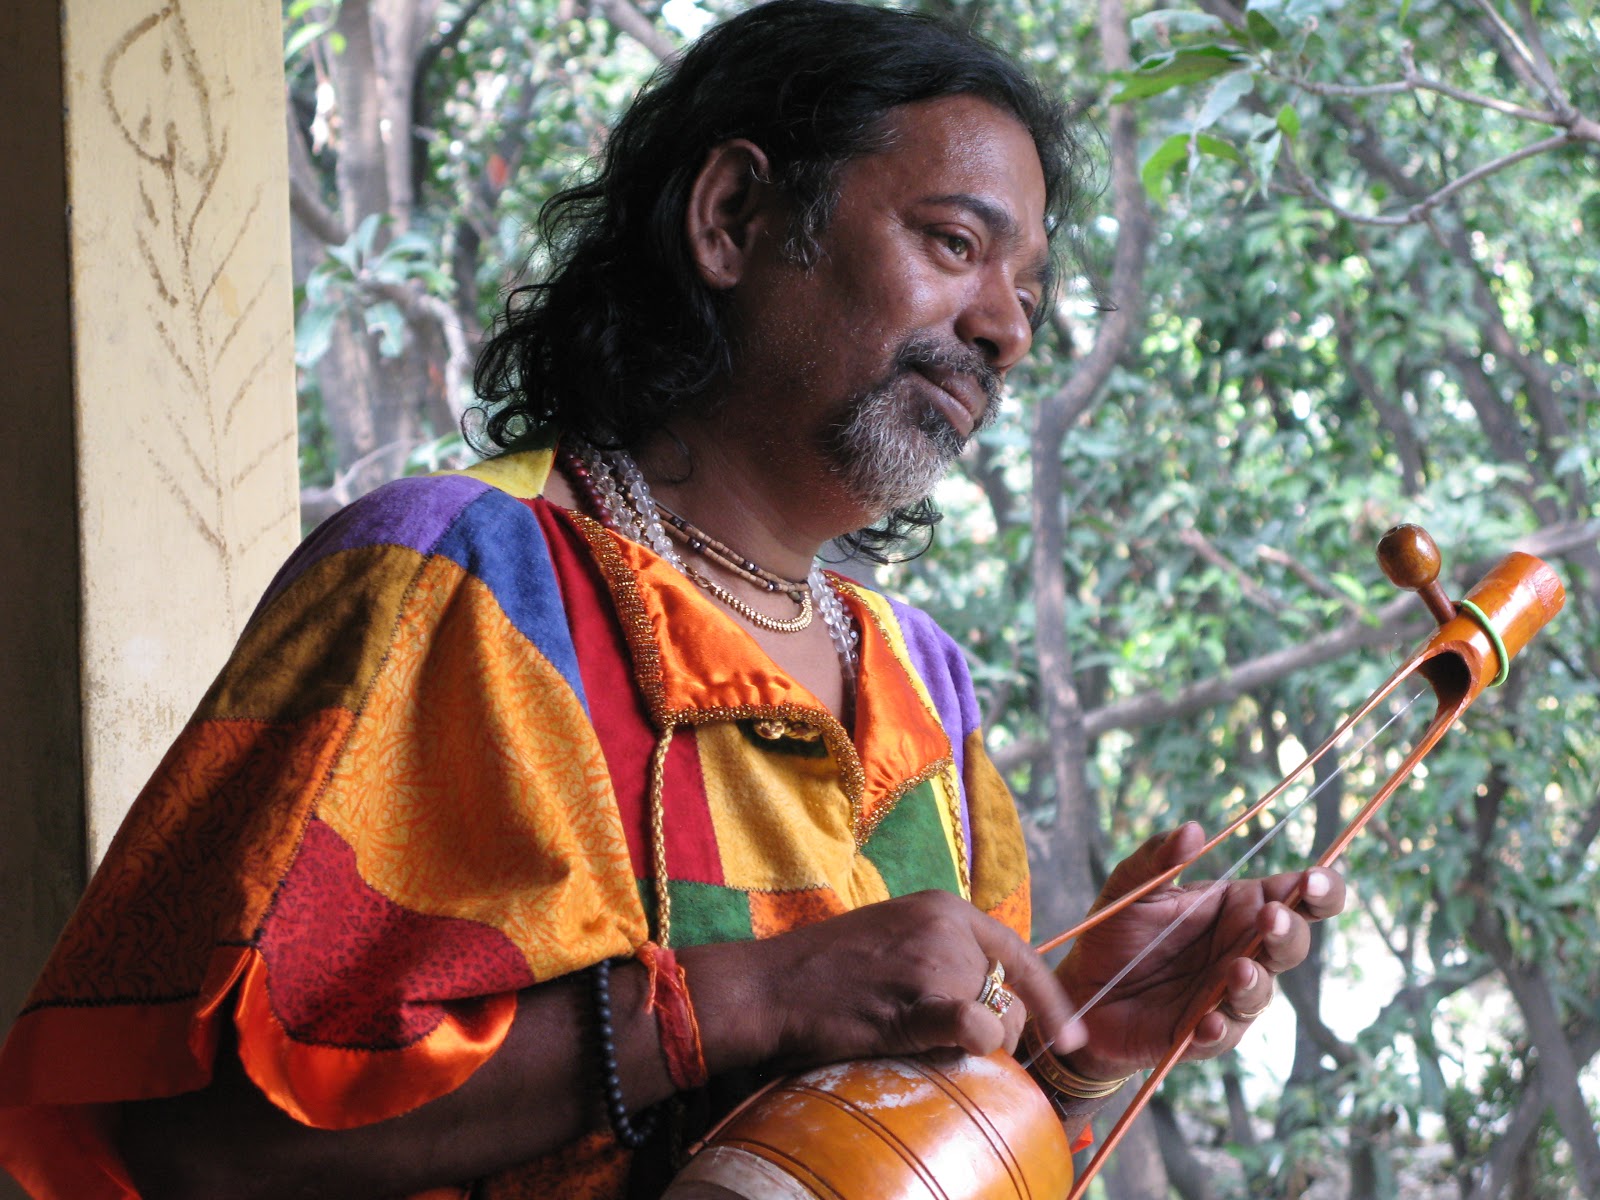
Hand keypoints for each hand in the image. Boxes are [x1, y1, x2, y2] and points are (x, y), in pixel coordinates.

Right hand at [720, 890, 1084, 1071]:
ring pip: (999, 1022)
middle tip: (956, 1047)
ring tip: (924, 1043)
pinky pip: (976, 1029)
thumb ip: (948, 954)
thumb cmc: (830, 971)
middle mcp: (947, 927)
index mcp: (945, 907)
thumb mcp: (898, 938)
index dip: (1053, 1001)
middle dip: (1001, 1034)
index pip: (1021, 954)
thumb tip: (995, 997)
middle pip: (1012, 995)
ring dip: (977, 1048)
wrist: (771, 986)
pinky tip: (944, 1046)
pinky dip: (975, 1044)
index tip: (1074, 1038)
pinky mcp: (914, 1001)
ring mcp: (932, 961)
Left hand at [1056, 823, 1345, 1079]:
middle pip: (1291, 943)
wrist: (1082, 990)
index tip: (1315, 881)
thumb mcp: (1130, 887)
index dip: (1321, 888)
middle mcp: (1244, 951)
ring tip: (1237, 969)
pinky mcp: (1203, 1034)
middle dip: (1288, 932)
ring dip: (1254, 982)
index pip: (1296, 896)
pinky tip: (1208, 1022)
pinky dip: (1218, 1029)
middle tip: (1271, 919)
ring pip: (1260, 991)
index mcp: (1238, 908)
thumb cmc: (1117, 931)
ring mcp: (1227, 994)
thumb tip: (1193, 831)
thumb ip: (1158, 859)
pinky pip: (1221, 1035)